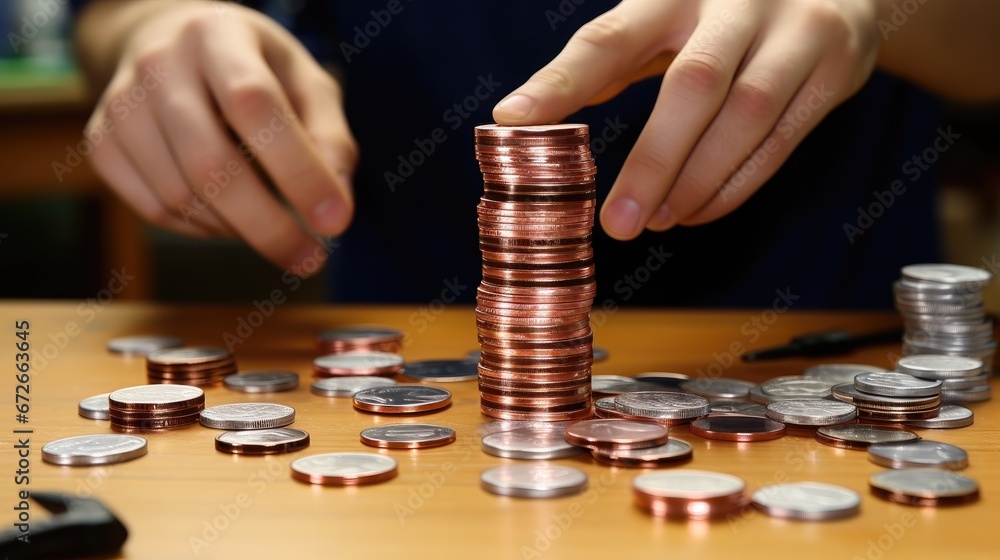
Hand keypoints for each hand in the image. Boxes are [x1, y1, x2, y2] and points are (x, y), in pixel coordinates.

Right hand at [84, 2, 356, 271]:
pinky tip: (228, 215)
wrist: (173, 42)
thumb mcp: (306, 84)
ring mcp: (121, 103)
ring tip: (270, 223)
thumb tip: (334, 208)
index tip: (335, 222)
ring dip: (236, 229)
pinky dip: (199, 228)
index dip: (297, 171)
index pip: (254, 107)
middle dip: (268, 226)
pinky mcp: (102, 141)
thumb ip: (329, 140)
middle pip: (209, 164)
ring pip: (179, 196)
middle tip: (310, 260)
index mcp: (219, 36)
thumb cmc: (257, 70)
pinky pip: (152, 208)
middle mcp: (159, 64)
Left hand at [494, 0, 881, 239]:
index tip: (512, 120)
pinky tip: (698, 211)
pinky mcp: (835, 68)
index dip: (561, 80)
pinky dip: (737, 184)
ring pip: (747, 116)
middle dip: (653, 161)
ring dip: (697, 181)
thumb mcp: (669, 18)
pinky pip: (783, 139)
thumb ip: (616, 59)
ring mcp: (797, 30)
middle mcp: (738, 1)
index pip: (611, 36)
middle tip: (617, 222)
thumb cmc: (725, 14)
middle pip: (695, 84)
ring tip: (656, 221)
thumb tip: (537, 116)